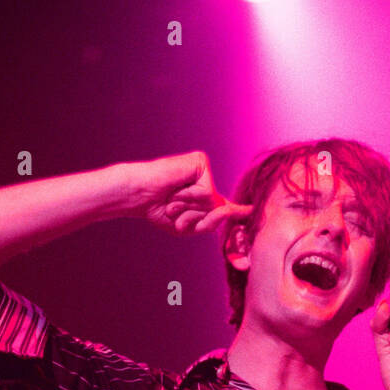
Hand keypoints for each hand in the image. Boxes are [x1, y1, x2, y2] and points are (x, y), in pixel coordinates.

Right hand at [123, 151, 251, 236]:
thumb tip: (230, 208)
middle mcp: (206, 181)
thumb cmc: (159, 211)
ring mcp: (204, 171)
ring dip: (189, 208)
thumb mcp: (189, 226)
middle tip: (173, 208)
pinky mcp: (200, 163)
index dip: (238, 211)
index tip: (250, 210)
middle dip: (196, 217)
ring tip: (173, 199)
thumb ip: (212, 223)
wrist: (139, 195)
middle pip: (218, 210)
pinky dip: (189, 196)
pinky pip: (206, 191)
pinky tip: (176, 188)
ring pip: (212, 202)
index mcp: (203, 196)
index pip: (223, 207)